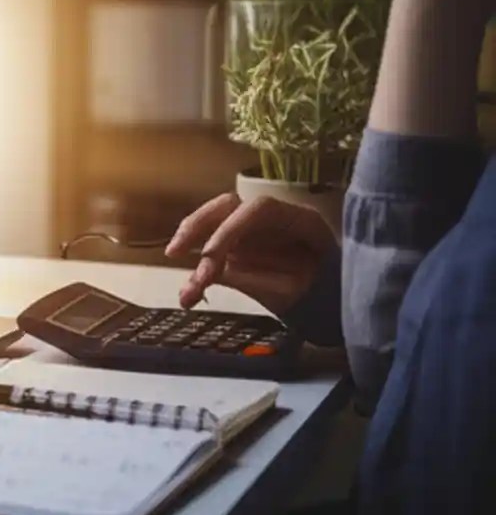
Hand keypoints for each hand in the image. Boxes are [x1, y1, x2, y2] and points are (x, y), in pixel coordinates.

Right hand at [165, 193, 336, 315]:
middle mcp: (269, 222)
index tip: (210, 256)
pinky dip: (198, 276)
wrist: (340, 306)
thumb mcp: (309, 287)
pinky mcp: (239, 255)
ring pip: (212, 228)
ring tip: (186, 290)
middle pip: (226, 208)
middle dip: (196, 227)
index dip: (230, 227)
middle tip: (175, 253)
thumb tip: (221, 276)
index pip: (258, 209)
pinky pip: (212, 258)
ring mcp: (252, 236)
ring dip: (190, 253)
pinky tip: (189, 297)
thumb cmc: (333, 293)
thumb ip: (268, 279)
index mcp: (298, 220)